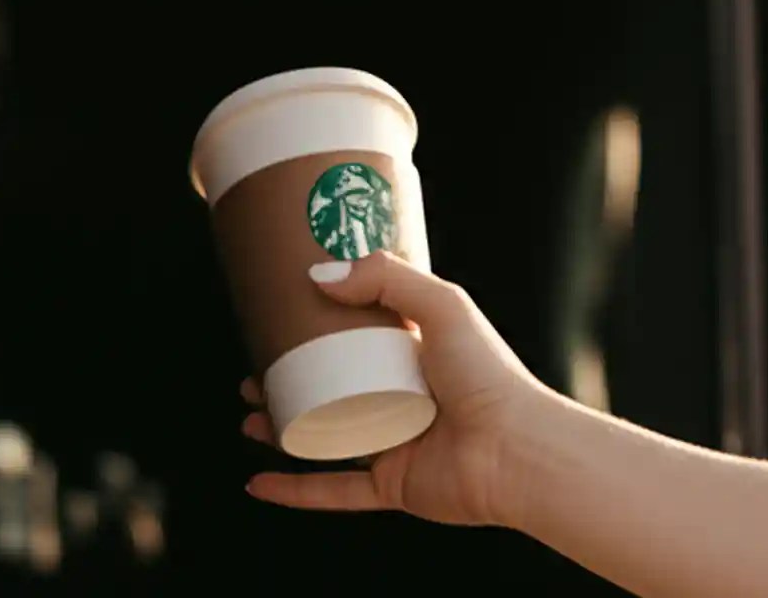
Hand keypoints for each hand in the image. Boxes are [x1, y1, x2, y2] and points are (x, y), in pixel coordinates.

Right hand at [240, 250, 546, 526]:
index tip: (286, 315)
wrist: (518, 452)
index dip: (322, 329)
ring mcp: (398, 445)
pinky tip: (258, 482)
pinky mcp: (394, 486)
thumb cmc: (490, 376)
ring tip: (249, 415)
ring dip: (283, 431)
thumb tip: (319, 275)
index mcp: (418, 357)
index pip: (362, 338)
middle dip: (289, 382)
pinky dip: (294, 490)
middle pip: (334, 389)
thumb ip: (386, 277)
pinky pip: (334, 492)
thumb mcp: (442, 305)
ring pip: (327, 439)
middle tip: (255, 369)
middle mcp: (406, 400)